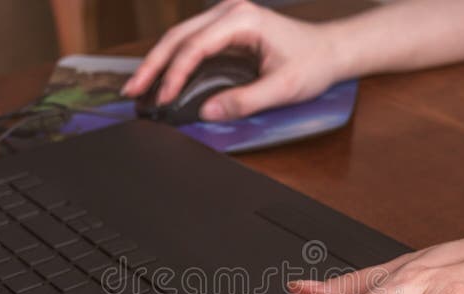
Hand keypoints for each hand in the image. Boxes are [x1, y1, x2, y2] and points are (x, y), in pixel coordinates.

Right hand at [122, 0, 341, 120]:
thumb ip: (245, 101)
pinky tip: (160, 78)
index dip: (175, 74)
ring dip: (157, 62)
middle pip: (178, 36)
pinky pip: (190, 42)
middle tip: (132, 92)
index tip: (163, 98)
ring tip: (138, 87)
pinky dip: (173, 61)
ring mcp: (225, 18)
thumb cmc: (312, 63)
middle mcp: (229, 12)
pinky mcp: (225, 29)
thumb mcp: (283, 87)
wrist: (330, 50)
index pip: (195, 46)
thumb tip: (208, 112)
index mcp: (242, 19)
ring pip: (179, 37)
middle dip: (152, 65)